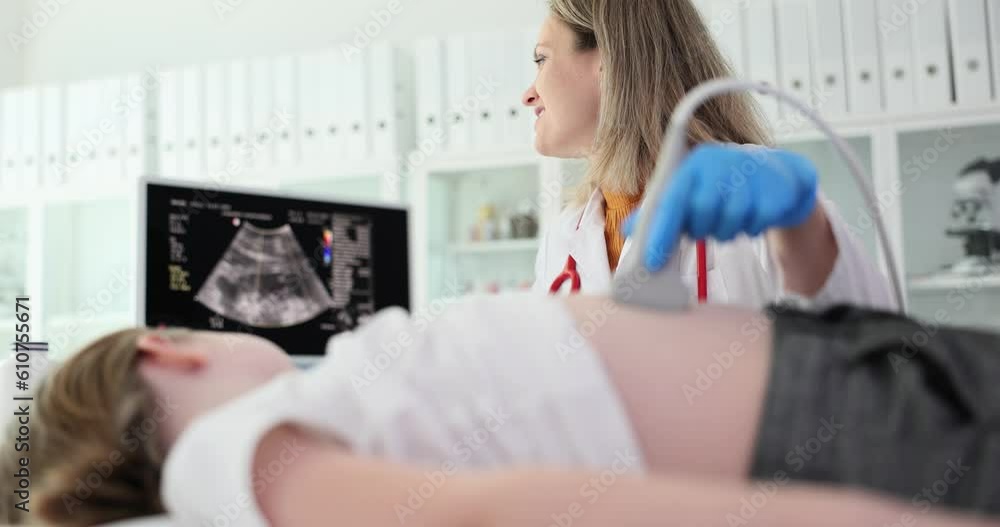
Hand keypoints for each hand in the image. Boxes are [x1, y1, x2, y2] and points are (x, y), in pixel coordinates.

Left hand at [624, 144, 818, 270]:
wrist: (773, 174)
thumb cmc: (720, 186)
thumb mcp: (689, 191)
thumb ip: (659, 211)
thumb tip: (627, 230)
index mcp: (693, 164)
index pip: (672, 200)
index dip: (661, 232)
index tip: (652, 261)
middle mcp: (720, 164)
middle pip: (702, 213)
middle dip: (701, 229)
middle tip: (705, 227)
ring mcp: (749, 176)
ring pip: (728, 223)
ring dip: (725, 232)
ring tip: (728, 220)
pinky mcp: (773, 193)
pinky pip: (754, 226)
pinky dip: (750, 230)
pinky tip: (750, 217)